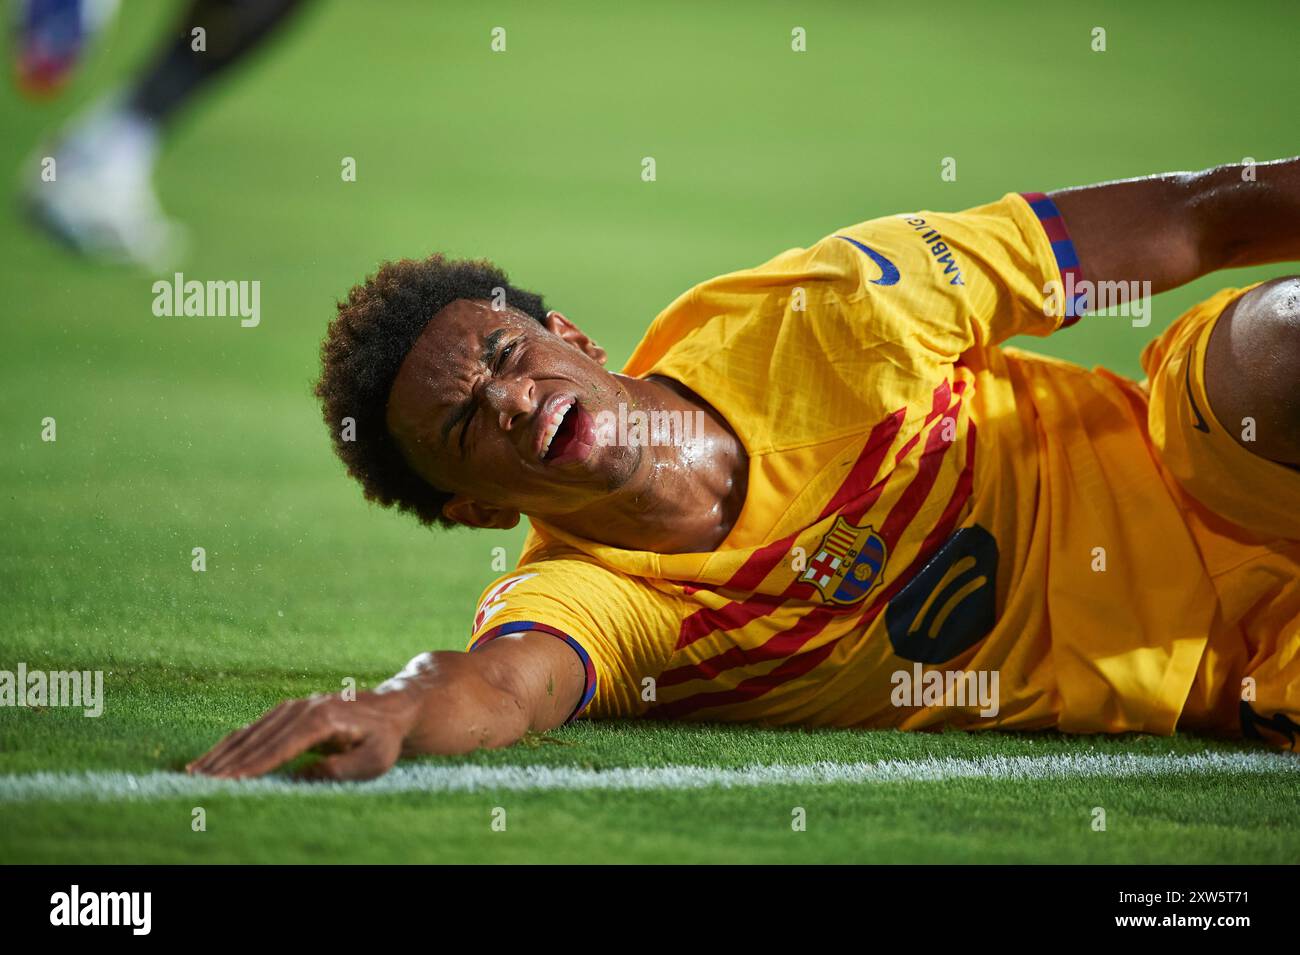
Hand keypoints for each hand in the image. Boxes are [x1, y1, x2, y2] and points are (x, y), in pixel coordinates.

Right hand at [187, 688, 419, 780]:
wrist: (391, 708)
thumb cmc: (383, 739)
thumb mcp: (373, 761)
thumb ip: (339, 770)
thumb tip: (300, 777)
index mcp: (324, 718)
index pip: (282, 746)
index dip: (254, 765)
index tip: (230, 782)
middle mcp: (303, 708)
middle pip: (259, 739)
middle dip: (228, 763)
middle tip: (200, 786)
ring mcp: (293, 707)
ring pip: (250, 732)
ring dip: (222, 755)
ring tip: (194, 776)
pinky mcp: (287, 711)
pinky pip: (254, 730)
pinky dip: (230, 746)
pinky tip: (210, 761)